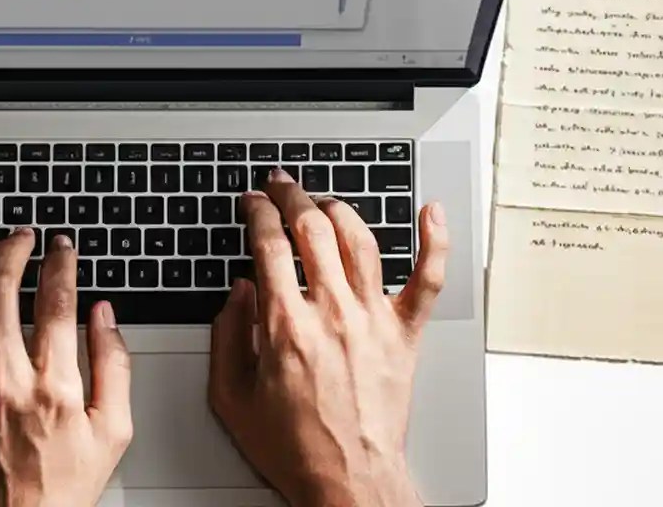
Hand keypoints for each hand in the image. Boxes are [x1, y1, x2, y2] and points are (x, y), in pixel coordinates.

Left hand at [0, 229, 132, 506]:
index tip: (62, 248)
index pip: (57, 301)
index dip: (61, 263)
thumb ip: (114, 367)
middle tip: (23, 237)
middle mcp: (4, 380)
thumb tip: (104, 317)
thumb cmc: (58, 492)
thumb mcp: (113, 433)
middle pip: (2, 290)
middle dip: (15, 250)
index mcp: (52, 387)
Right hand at [209, 169, 447, 506]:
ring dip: (338, 209)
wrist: (350, 482)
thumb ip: (227, 336)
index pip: (268, 245)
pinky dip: (434, 240)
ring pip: (360, 241)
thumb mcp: (231, 397)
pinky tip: (432, 212)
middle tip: (281, 186)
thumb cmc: (295, 448)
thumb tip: (240, 292)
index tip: (252, 202)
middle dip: (291, 197)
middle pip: (312, 229)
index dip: (257, 213)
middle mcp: (332, 313)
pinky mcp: (405, 334)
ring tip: (324, 201)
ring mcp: (373, 320)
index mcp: (285, 326)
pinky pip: (428, 278)